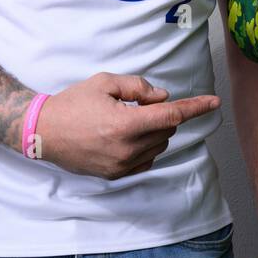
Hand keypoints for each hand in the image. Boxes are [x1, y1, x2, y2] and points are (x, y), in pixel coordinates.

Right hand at [34, 72, 219, 178]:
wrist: (43, 131)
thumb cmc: (73, 103)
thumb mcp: (105, 82)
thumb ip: (139, 87)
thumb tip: (163, 98)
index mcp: (124, 124)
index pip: (171, 116)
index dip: (195, 108)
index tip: (214, 102)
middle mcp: (126, 149)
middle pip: (166, 131)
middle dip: (161, 115)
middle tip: (136, 105)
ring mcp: (121, 166)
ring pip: (158, 146)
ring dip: (154, 131)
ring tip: (125, 120)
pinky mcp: (115, 176)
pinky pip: (146, 160)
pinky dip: (145, 147)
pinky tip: (125, 137)